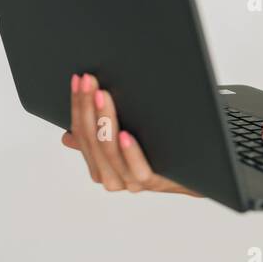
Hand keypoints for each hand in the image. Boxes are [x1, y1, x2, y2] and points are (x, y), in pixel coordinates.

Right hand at [62, 72, 203, 196]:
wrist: (195, 172)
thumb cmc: (158, 152)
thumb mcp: (124, 142)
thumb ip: (99, 138)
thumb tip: (67, 136)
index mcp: (99, 166)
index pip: (80, 132)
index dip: (77, 105)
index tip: (78, 79)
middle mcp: (110, 176)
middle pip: (92, 139)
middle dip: (88, 107)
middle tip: (89, 81)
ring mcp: (130, 180)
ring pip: (110, 151)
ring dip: (104, 120)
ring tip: (102, 97)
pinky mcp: (152, 182)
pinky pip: (137, 168)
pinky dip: (129, 151)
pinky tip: (125, 134)